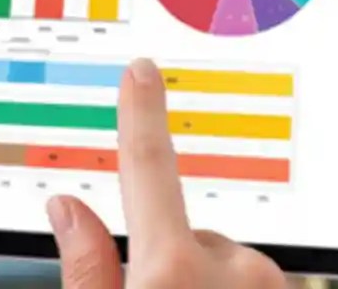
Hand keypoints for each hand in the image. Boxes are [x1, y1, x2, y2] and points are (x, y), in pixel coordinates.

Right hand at [47, 59, 286, 288]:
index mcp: (173, 271)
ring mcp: (270, 286)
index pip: (148, 168)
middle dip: (170, 262)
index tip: (142, 71)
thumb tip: (68, 210)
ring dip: (206, 285)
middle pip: (189, 235)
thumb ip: (87, 269)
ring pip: (225, 263)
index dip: (142, 114)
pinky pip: (256, 282)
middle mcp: (232, 272)